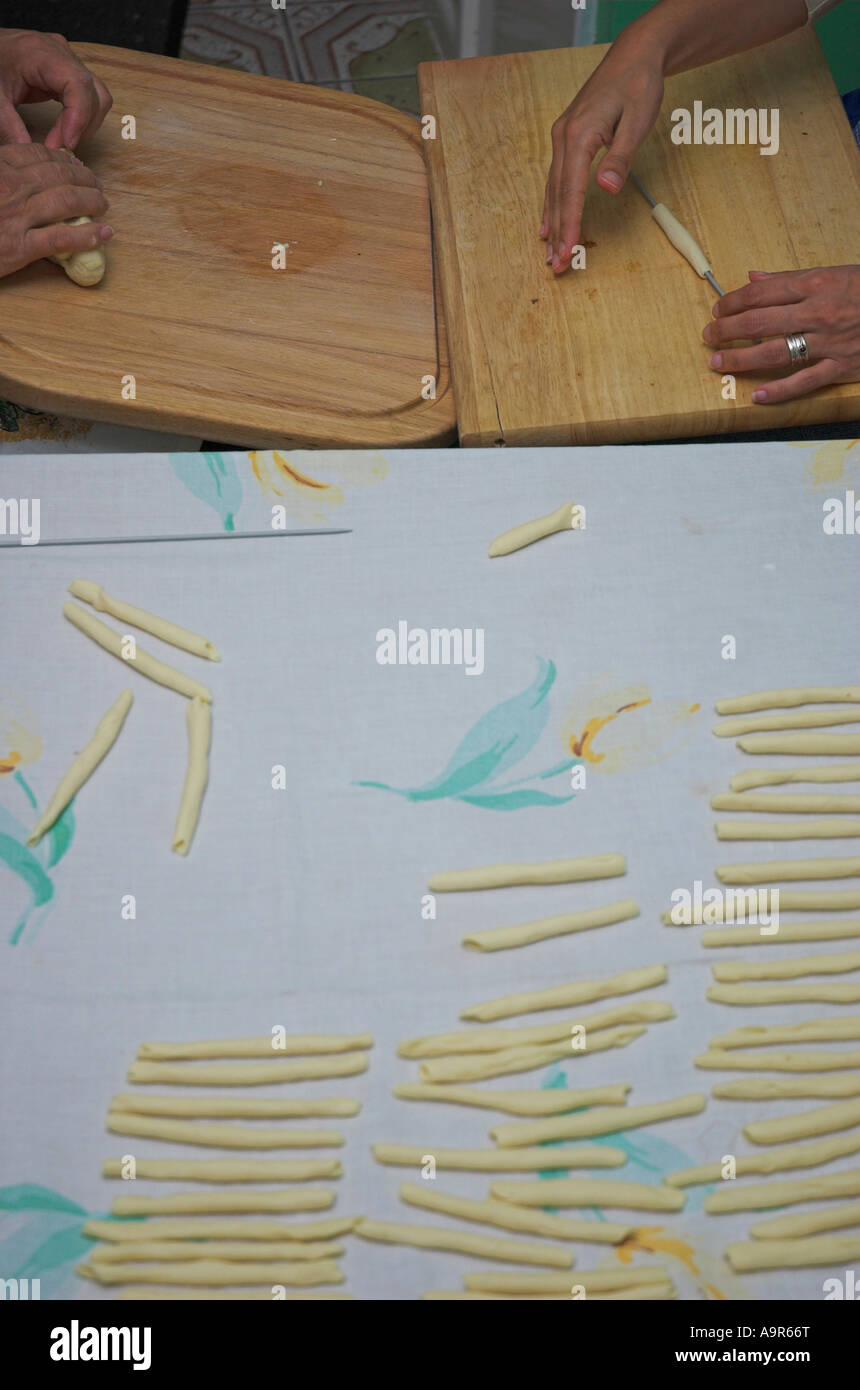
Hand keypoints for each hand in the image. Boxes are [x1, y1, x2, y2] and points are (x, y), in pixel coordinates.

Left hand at [0, 29, 112, 149]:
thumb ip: (9, 126)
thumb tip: (29, 154)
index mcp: (41, 54)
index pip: (78, 84)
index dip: (79, 116)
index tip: (66, 143)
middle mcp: (61, 53)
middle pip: (94, 93)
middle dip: (82, 126)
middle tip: (59, 147)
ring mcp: (67, 61)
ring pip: (97, 97)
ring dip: (85, 124)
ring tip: (61, 140)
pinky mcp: (67, 71)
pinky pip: (88, 96)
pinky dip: (81, 118)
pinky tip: (63, 130)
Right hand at [0, 142, 110, 278]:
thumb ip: (2, 169)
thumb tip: (19, 165)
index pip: (36, 155)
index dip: (62, 158)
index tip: (75, 164)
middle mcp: (8, 186)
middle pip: (57, 175)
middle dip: (84, 178)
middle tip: (97, 185)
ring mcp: (15, 217)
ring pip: (65, 202)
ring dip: (91, 201)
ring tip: (103, 205)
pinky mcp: (20, 248)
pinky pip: (61, 239)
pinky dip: (87, 236)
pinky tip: (104, 235)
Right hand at [541, 41, 663, 273]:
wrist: (633, 56)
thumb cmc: (638, 85)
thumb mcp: (637, 120)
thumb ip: (620, 156)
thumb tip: (607, 187)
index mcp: (579, 136)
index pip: (572, 190)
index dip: (570, 224)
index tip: (568, 251)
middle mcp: (563, 138)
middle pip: (558, 195)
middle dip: (558, 232)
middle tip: (557, 265)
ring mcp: (562, 137)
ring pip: (553, 189)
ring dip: (552, 222)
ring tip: (550, 252)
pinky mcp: (566, 137)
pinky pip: (555, 177)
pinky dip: (552, 203)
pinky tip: (547, 222)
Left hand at [704, 266, 859, 403]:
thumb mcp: (833, 273)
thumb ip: (790, 278)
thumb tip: (753, 277)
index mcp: (815, 284)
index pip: (761, 293)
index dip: (732, 302)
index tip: (718, 309)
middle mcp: (818, 313)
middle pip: (759, 323)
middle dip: (727, 331)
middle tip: (710, 336)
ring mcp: (829, 342)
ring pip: (774, 353)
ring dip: (740, 360)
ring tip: (717, 363)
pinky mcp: (841, 367)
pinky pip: (804, 382)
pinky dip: (778, 391)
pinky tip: (756, 396)